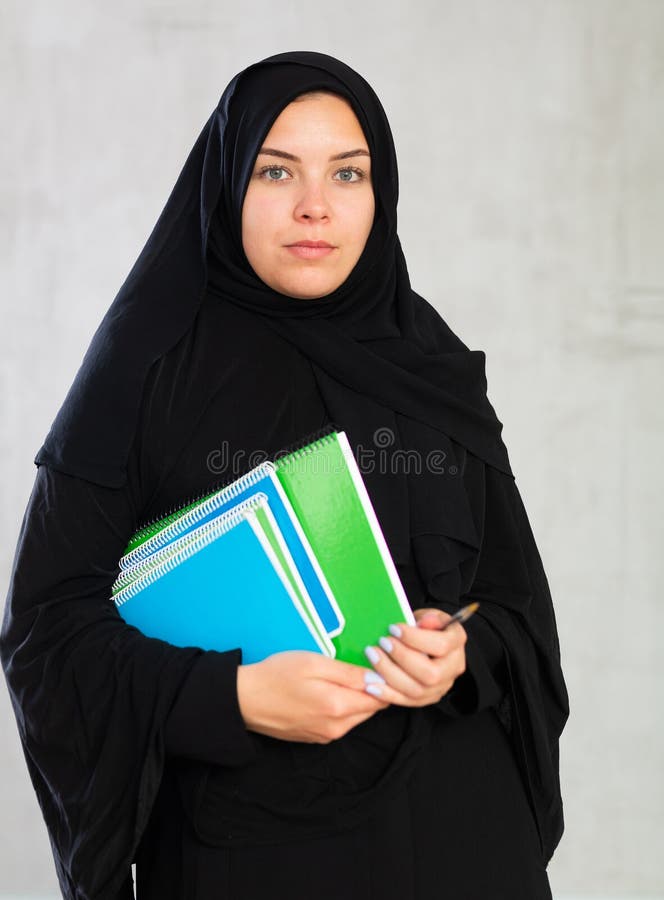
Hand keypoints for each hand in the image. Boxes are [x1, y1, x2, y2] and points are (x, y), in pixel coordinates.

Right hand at [237, 650, 388, 743]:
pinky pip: (340, 723)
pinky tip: (327, 691)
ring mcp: (325, 736)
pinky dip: (342, 708)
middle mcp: (336, 728)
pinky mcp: (315, 738)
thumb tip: (379, 679)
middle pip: (370, 709)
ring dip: (356, 699)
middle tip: (361, 666)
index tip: (379, 664)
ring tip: (342, 677)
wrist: (244, 700)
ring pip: (356, 716)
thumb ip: (348, 673)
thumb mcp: (314, 663)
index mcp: (338, 707)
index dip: (384, 680)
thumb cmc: (277, 675)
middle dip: (372, 690)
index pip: (380, 699)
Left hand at [362, 607, 466, 706]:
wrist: (427, 643)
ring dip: (390, 674)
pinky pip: (406, 701)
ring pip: (417, 690)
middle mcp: (453, 668)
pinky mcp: (427, 698)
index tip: (393, 628)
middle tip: (382, 642)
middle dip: (401, 657)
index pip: (441, 645)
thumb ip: (428, 618)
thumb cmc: (426, 627)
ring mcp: (441, 686)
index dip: (415, 638)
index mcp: (457, 643)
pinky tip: (370, 684)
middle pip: (430, 674)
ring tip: (372, 656)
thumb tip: (426, 621)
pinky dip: (386, 693)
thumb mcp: (428, 615)